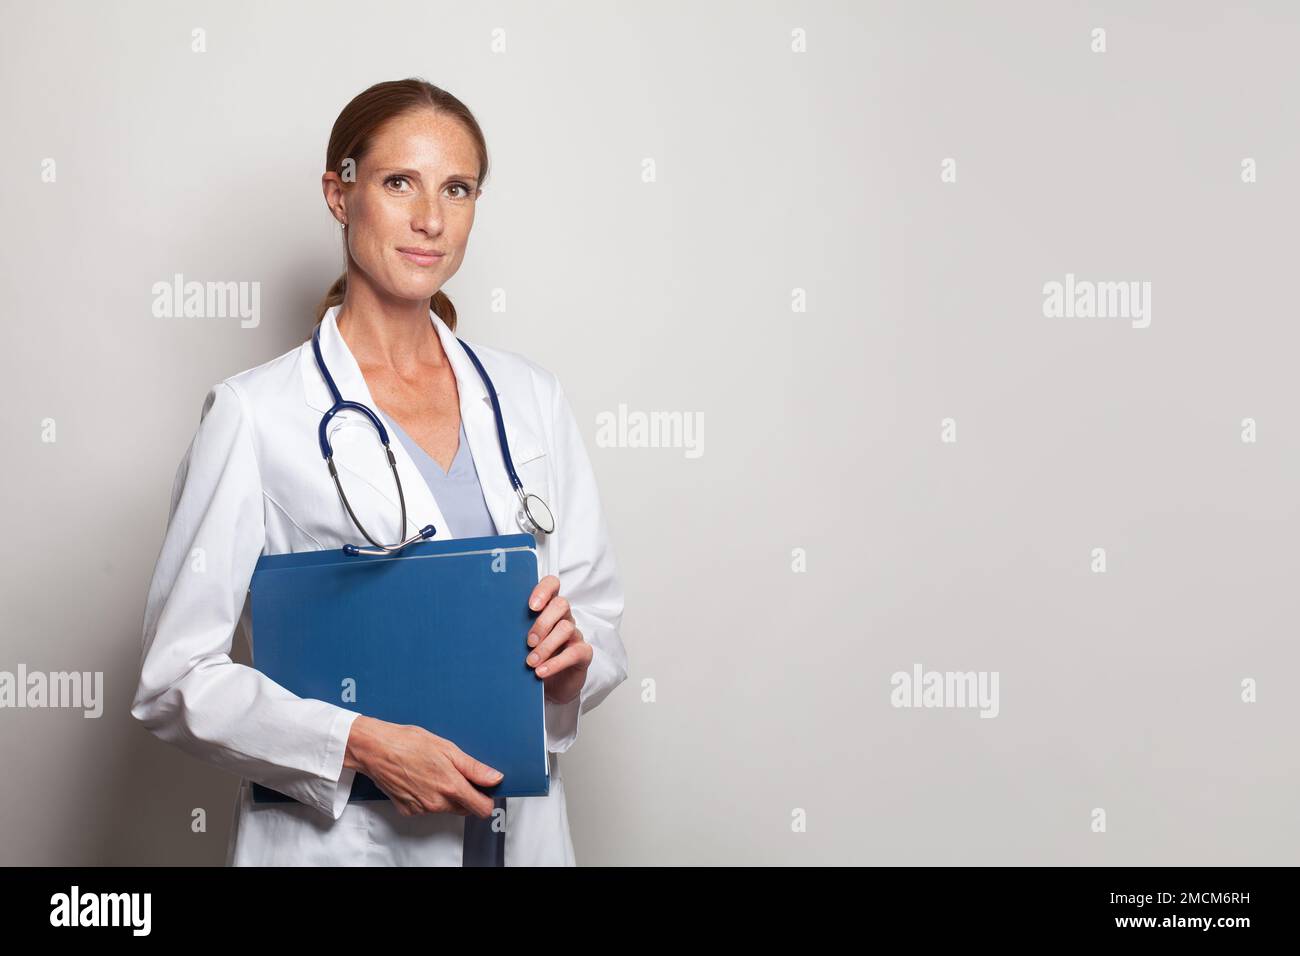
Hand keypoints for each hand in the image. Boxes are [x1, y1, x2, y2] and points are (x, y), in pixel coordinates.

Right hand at [343, 715, 501, 817]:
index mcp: (451, 787)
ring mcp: (421, 809)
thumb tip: (495, 778)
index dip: (486, 798)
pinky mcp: (408, 810)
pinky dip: (427, 797)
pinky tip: (420, 778)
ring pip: (445, 808)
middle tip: (455, 772)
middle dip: (465, 794)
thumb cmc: (408, 743)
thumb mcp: (447, 748)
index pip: (481, 808)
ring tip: (433, 770)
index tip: (484, 788)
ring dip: (445, 794)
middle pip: (464, 808)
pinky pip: (427, 808)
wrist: (376, 749)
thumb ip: (474, 768)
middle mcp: (437, 803)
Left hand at [525, 575, 591, 704]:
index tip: (531, 606)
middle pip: (561, 605)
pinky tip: (542, 671)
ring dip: (546, 646)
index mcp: (547, 609)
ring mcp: (574, 635)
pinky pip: (574, 652)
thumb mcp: (520, 643)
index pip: (552, 585)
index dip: (544, 590)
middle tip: (529, 641)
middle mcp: (563, 618)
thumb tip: (489, 628)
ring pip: (566, 628)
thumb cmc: (532, 659)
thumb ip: (513, 631)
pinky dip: (556, 662)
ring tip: (531, 662)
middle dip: (543, 622)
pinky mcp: (582, 653)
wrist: (550, 688)